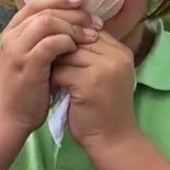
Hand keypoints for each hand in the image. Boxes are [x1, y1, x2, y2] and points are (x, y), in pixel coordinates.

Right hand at [0, 0, 99, 135]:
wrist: (9, 117)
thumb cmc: (25, 89)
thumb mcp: (30, 58)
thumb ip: (42, 40)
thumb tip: (71, 22)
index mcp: (11, 32)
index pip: (36, 4)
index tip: (82, 0)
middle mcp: (10, 37)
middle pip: (44, 10)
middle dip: (73, 13)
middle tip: (95, 21)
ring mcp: (16, 50)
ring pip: (47, 23)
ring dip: (73, 27)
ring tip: (91, 36)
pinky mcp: (27, 65)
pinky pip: (50, 44)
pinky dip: (67, 43)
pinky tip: (78, 49)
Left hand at [50, 30, 139, 151]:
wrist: (113, 139)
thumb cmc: (102, 108)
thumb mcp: (104, 75)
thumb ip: (91, 55)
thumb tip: (62, 33)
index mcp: (121, 51)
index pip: (87, 30)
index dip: (68, 41)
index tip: (58, 55)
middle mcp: (116, 55)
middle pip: (75, 39)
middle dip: (58, 52)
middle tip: (48, 65)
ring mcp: (105, 67)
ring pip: (65, 53)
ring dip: (53, 65)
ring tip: (49, 77)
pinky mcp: (90, 81)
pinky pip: (60, 71)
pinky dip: (53, 80)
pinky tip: (52, 90)